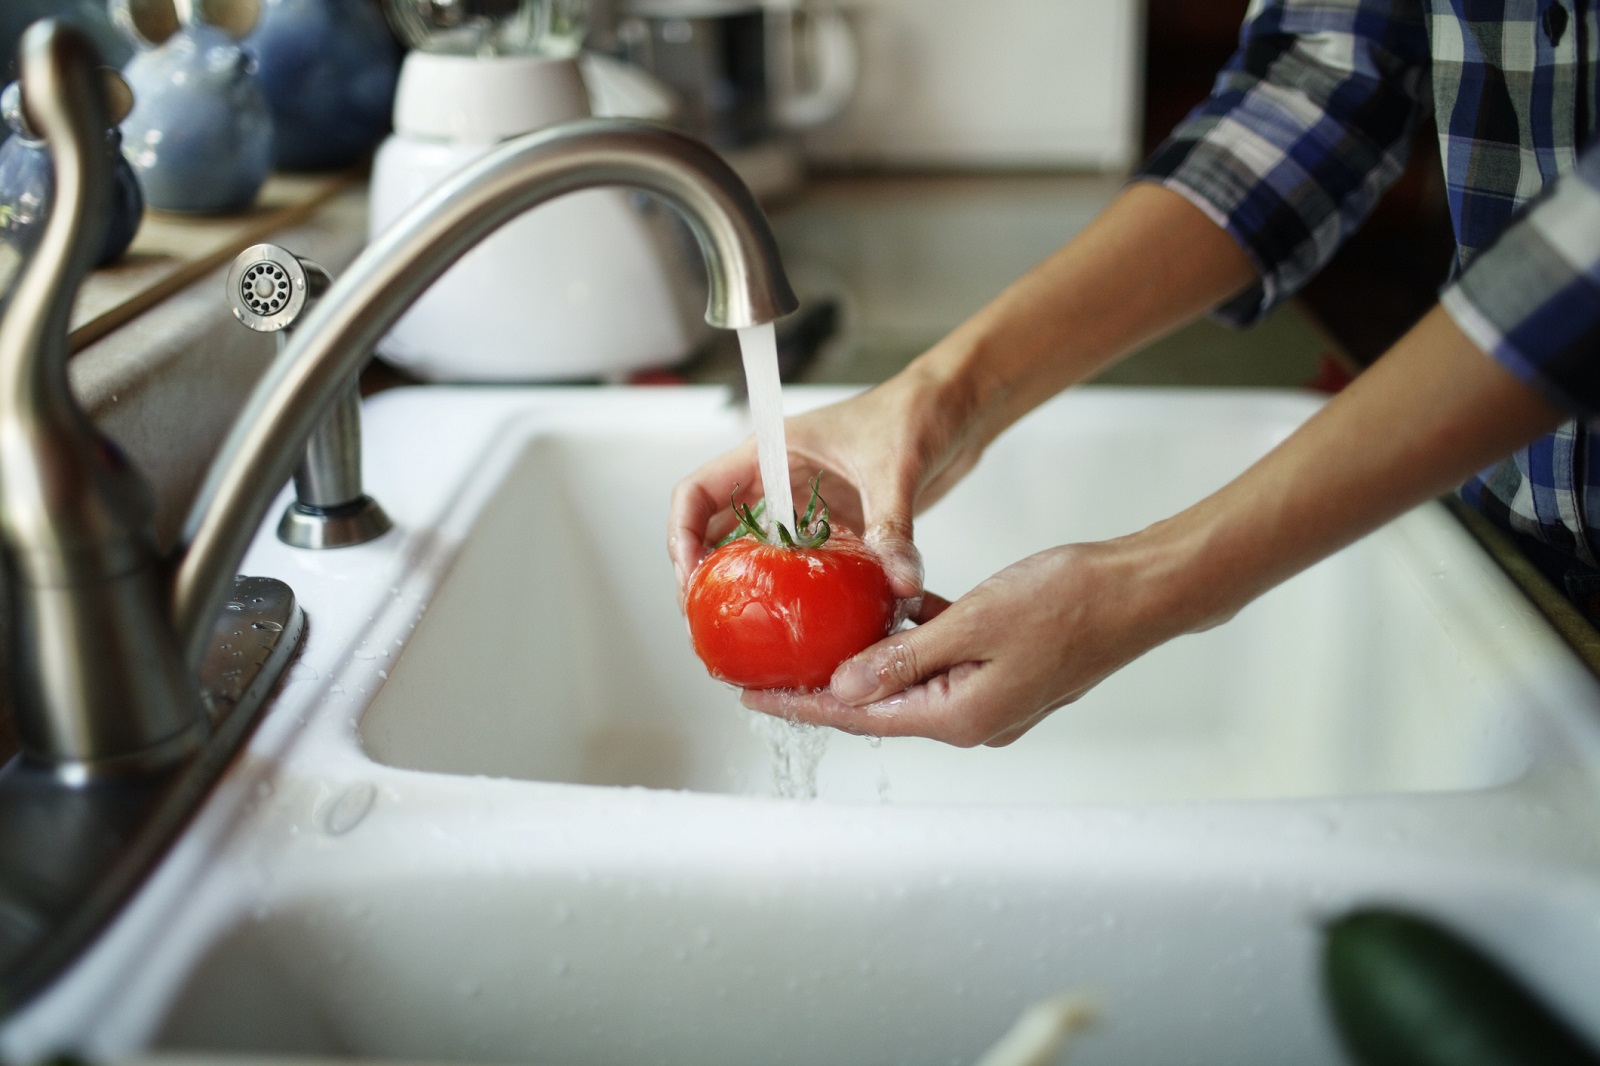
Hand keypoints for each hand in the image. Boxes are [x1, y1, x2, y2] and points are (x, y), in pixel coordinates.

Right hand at [668, 365, 989, 602]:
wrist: (958, 407)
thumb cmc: (918, 410)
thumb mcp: (897, 467)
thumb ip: (892, 526)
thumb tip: (899, 581)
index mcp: (772, 453)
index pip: (698, 494)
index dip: (682, 538)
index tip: (692, 581)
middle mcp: (781, 483)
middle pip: (717, 535)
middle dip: (706, 581)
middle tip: (709, 626)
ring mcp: (808, 508)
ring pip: (758, 556)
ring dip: (747, 592)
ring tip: (744, 637)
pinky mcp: (839, 528)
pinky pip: (806, 568)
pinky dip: (798, 595)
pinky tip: (804, 626)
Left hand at [742, 534, 1198, 746]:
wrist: (1137, 592)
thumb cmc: (1067, 603)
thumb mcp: (971, 624)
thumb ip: (903, 658)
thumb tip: (844, 687)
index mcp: (960, 716)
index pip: (860, 715)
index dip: (803, 703)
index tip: (752, 696)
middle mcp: (971, 716)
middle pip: (878, 701)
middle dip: (826, 680)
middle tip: (769, 662)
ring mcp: (990, 695)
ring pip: (910, 675)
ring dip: (869, 653)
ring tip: (813, 631)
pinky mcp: (1004, 669)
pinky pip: (943, 656)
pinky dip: (914, 634)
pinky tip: (886, 604)